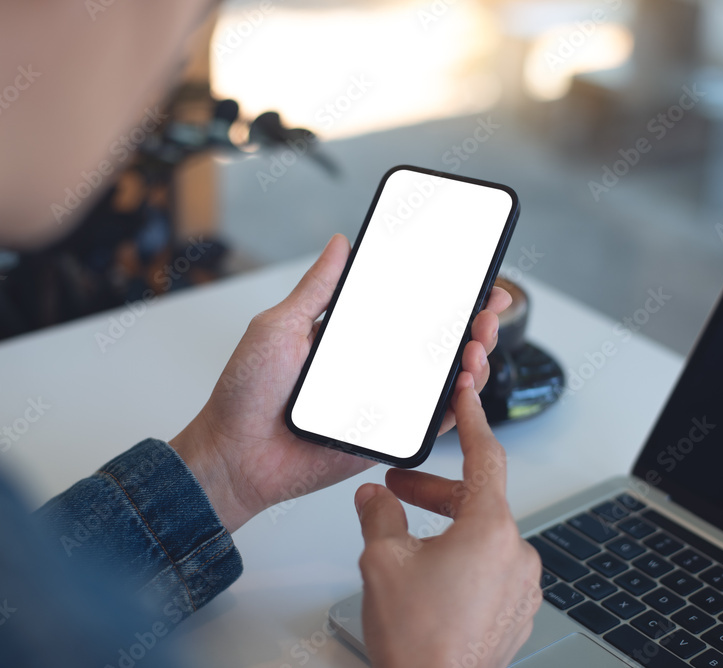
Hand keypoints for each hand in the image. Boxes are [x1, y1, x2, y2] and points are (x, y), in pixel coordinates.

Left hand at [170, 234, 510, 531]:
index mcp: (351, 337)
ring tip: (476, 344)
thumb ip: (316, 290)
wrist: (234, 457)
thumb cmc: (245, 395)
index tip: (474, 276)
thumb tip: (340, 244)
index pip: (409, 309)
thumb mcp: (278, 328)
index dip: (446, 293)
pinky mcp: (386, 437)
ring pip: (443, 381)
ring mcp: (383, 402)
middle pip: (437, 343)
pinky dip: (456, 408)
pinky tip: (464, 386)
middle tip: (488, 309)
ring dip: (472, 360)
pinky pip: (431, 424)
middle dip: (473, 323)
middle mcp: (373, 366)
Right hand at [355, 381, 542, 667]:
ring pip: (482, 537)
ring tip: (404, 544)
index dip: (473, 420)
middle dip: (433, 490)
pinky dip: (462, 562)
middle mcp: (516, 554)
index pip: (486, 455)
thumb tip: (374, 497)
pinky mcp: (516, 613)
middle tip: (397, 488)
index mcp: (491, 530)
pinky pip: (490, 570)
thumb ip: (379, 515)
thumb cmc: (419, 641)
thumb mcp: (382, 562)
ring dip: (445, 530)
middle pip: (477, 500)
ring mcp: (521, 587)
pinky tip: (429, 579)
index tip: (468, 395)